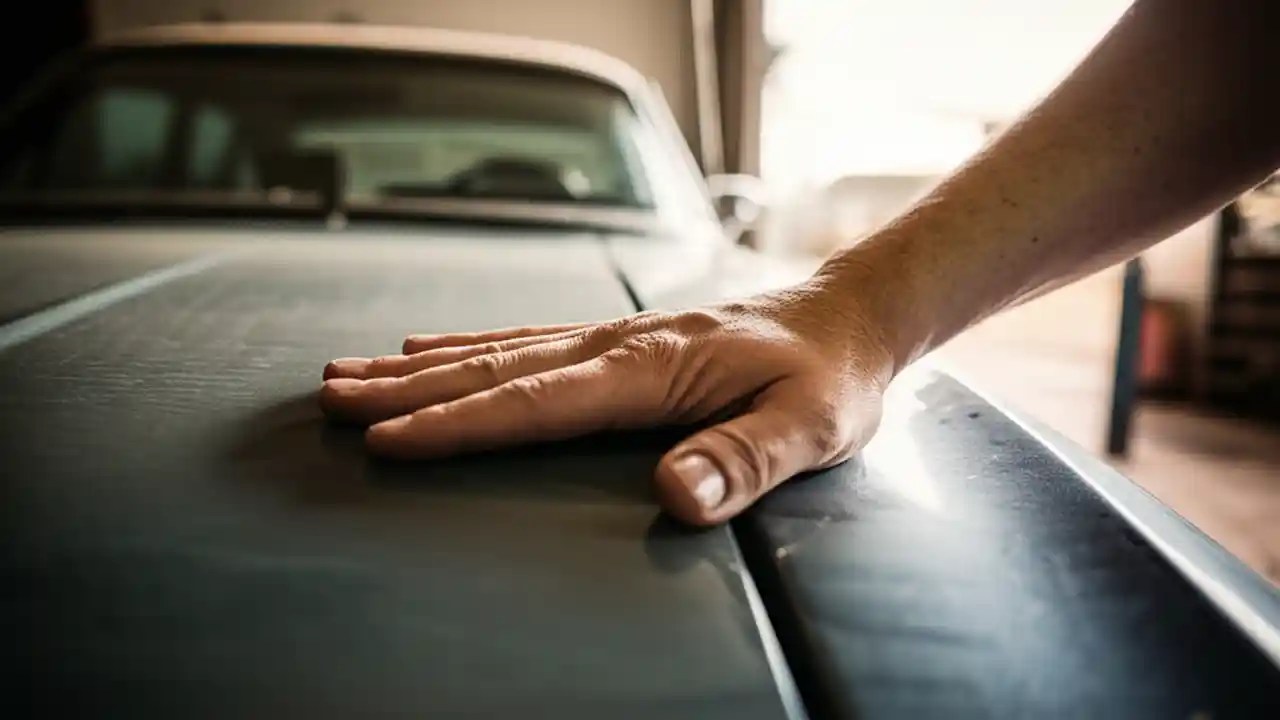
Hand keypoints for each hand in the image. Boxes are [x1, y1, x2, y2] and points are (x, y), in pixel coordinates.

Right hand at [319, 281, 893, 524]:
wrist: (846, 316)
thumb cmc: (827, 380)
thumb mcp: (808, 429)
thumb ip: (742, 462)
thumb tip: (673, 499)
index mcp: (650, 371)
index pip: (536, 402)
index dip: (458, 425)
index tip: (386, 439)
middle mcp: (615, 345)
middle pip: (493, 370)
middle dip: (408, 390)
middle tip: (330, 399)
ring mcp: (610, 337)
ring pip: (494, 350)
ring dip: (418, 366)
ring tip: (347, 374)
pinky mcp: (615, 340)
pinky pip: (522, 339)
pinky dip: (465, 345)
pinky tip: (426, 347)